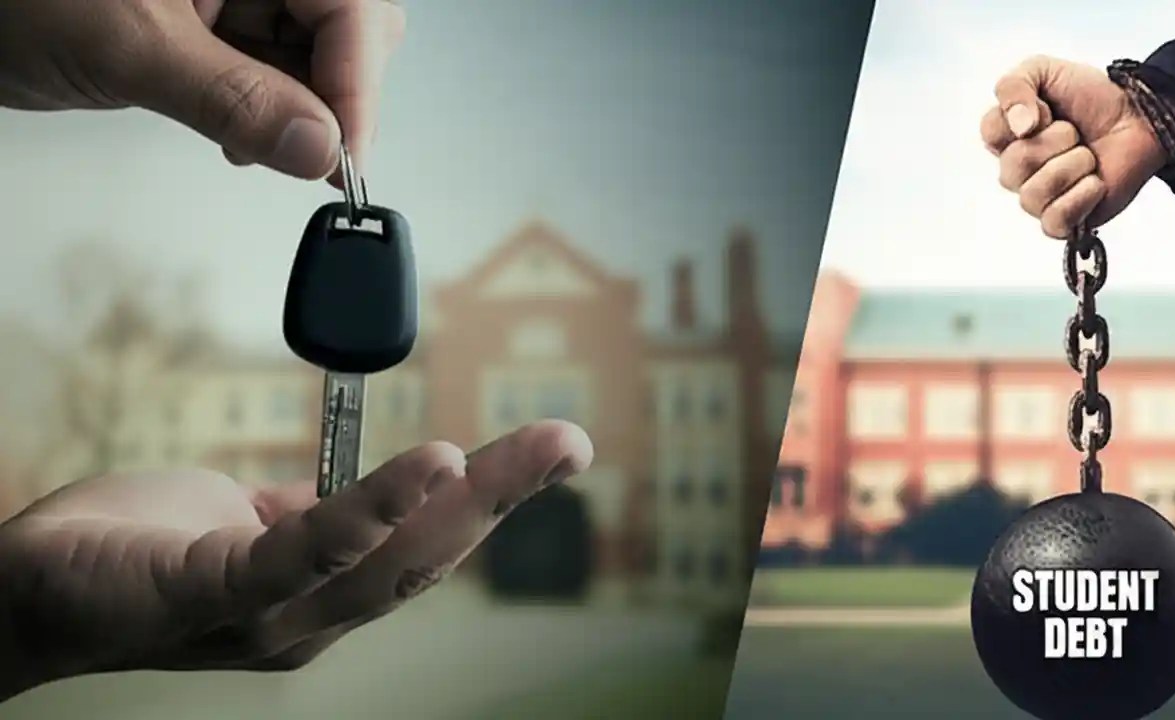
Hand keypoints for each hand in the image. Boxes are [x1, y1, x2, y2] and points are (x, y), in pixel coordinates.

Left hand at [0, 0, 405, 185]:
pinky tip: (238, 134)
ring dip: (299, 110)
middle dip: (334, 94)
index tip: (343, 155)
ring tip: (253, 142)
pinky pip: (271, 69)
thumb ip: (233, 97)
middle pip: (346, 28)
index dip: (356, 84)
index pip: (348, 10)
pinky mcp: (210, 25)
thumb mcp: (130, 47)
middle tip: (310, 153)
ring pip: (313, 55)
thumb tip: (318, 146)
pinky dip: (265, 111)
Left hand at [0, 420, 591, 701]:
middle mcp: (309, 622)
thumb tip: (357, 497)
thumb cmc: (136, 553)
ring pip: (384, 566)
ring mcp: (265, 618)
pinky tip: (426, 469)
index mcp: (322, 597)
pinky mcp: (211, 596)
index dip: (496, 502)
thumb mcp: (244, 528)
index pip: (426, 550)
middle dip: (505, 499)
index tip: (556, 449)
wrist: (22, 586)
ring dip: (460, 507)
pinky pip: (303, 555)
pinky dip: (372, 515)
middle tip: (569, 442)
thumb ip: (305, 521)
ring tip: (517, 452)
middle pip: (427, 561)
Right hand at [979, 55, 1168, 237]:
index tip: (1048, 110)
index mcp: (1007, 136)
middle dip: (1057, 141)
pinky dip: (1081, 198)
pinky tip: (1095, 182)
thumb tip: (1019, 128)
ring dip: (1073, 167)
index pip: (990, 132)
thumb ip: (1013, 85)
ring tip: (1089, 157)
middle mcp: (1016, 170)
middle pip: (1014, 165)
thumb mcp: (1044, 70)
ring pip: (1032, 195)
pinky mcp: (1062, 221)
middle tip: (1075, 133)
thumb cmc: (1092, 98)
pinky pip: (1053, 220)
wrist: (1141, 119)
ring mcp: (1037, 198)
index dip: (1024, 116)